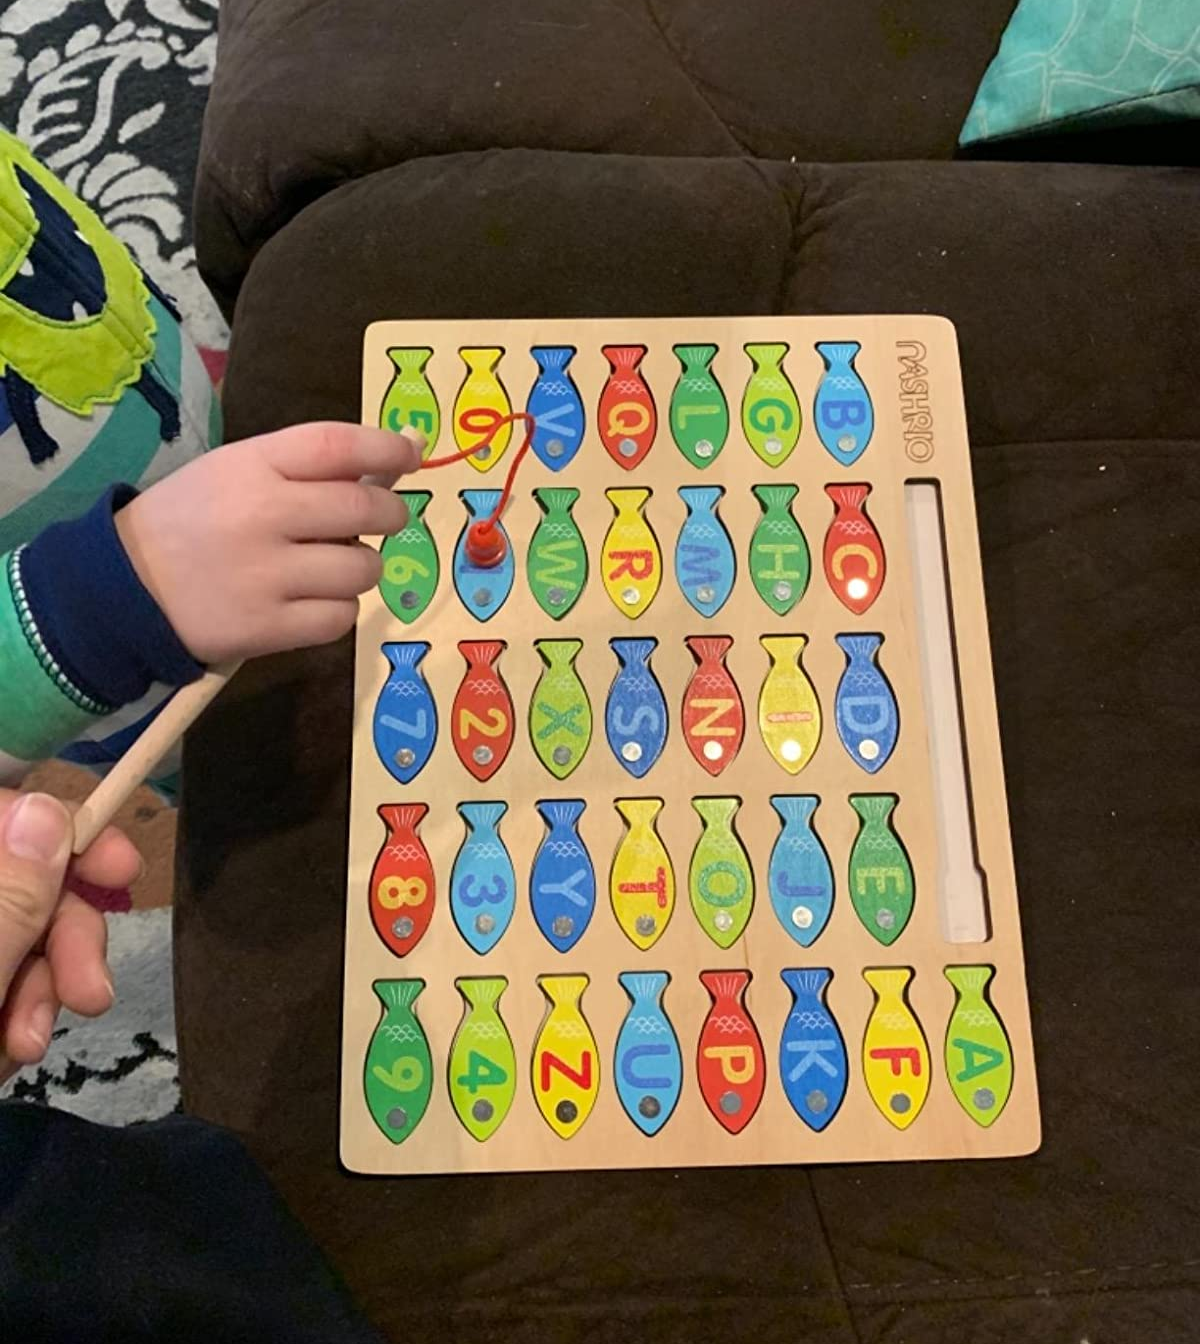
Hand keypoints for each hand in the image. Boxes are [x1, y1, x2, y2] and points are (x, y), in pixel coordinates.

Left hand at [0, 791, 141, 1084]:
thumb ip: (6, 900)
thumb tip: (49, 812)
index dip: (61, 830)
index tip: (123, 869)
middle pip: (13, 880)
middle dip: (61, 935)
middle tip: (93, 996)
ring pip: (10, 938)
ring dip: (37, 991)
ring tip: (26, 1049)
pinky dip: (8, 1017)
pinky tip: (5, 1055)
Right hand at [115, 423, 424, 664]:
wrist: (125, 588)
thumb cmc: (194, 520)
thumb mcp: (238, 472)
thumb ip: (312, 465)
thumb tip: (405, 451)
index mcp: (252, 465)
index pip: (338, 446)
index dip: (388, 447)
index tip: (411, 454)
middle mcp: (262, 515)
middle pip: (366, 509)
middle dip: (391, 513)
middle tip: (383, 518)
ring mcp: (266, 575)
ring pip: (363, 569)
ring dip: (361, 567)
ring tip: (330, 566)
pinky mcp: (268, 628)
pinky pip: (341, 618)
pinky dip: (337, 610)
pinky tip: (310, 601)